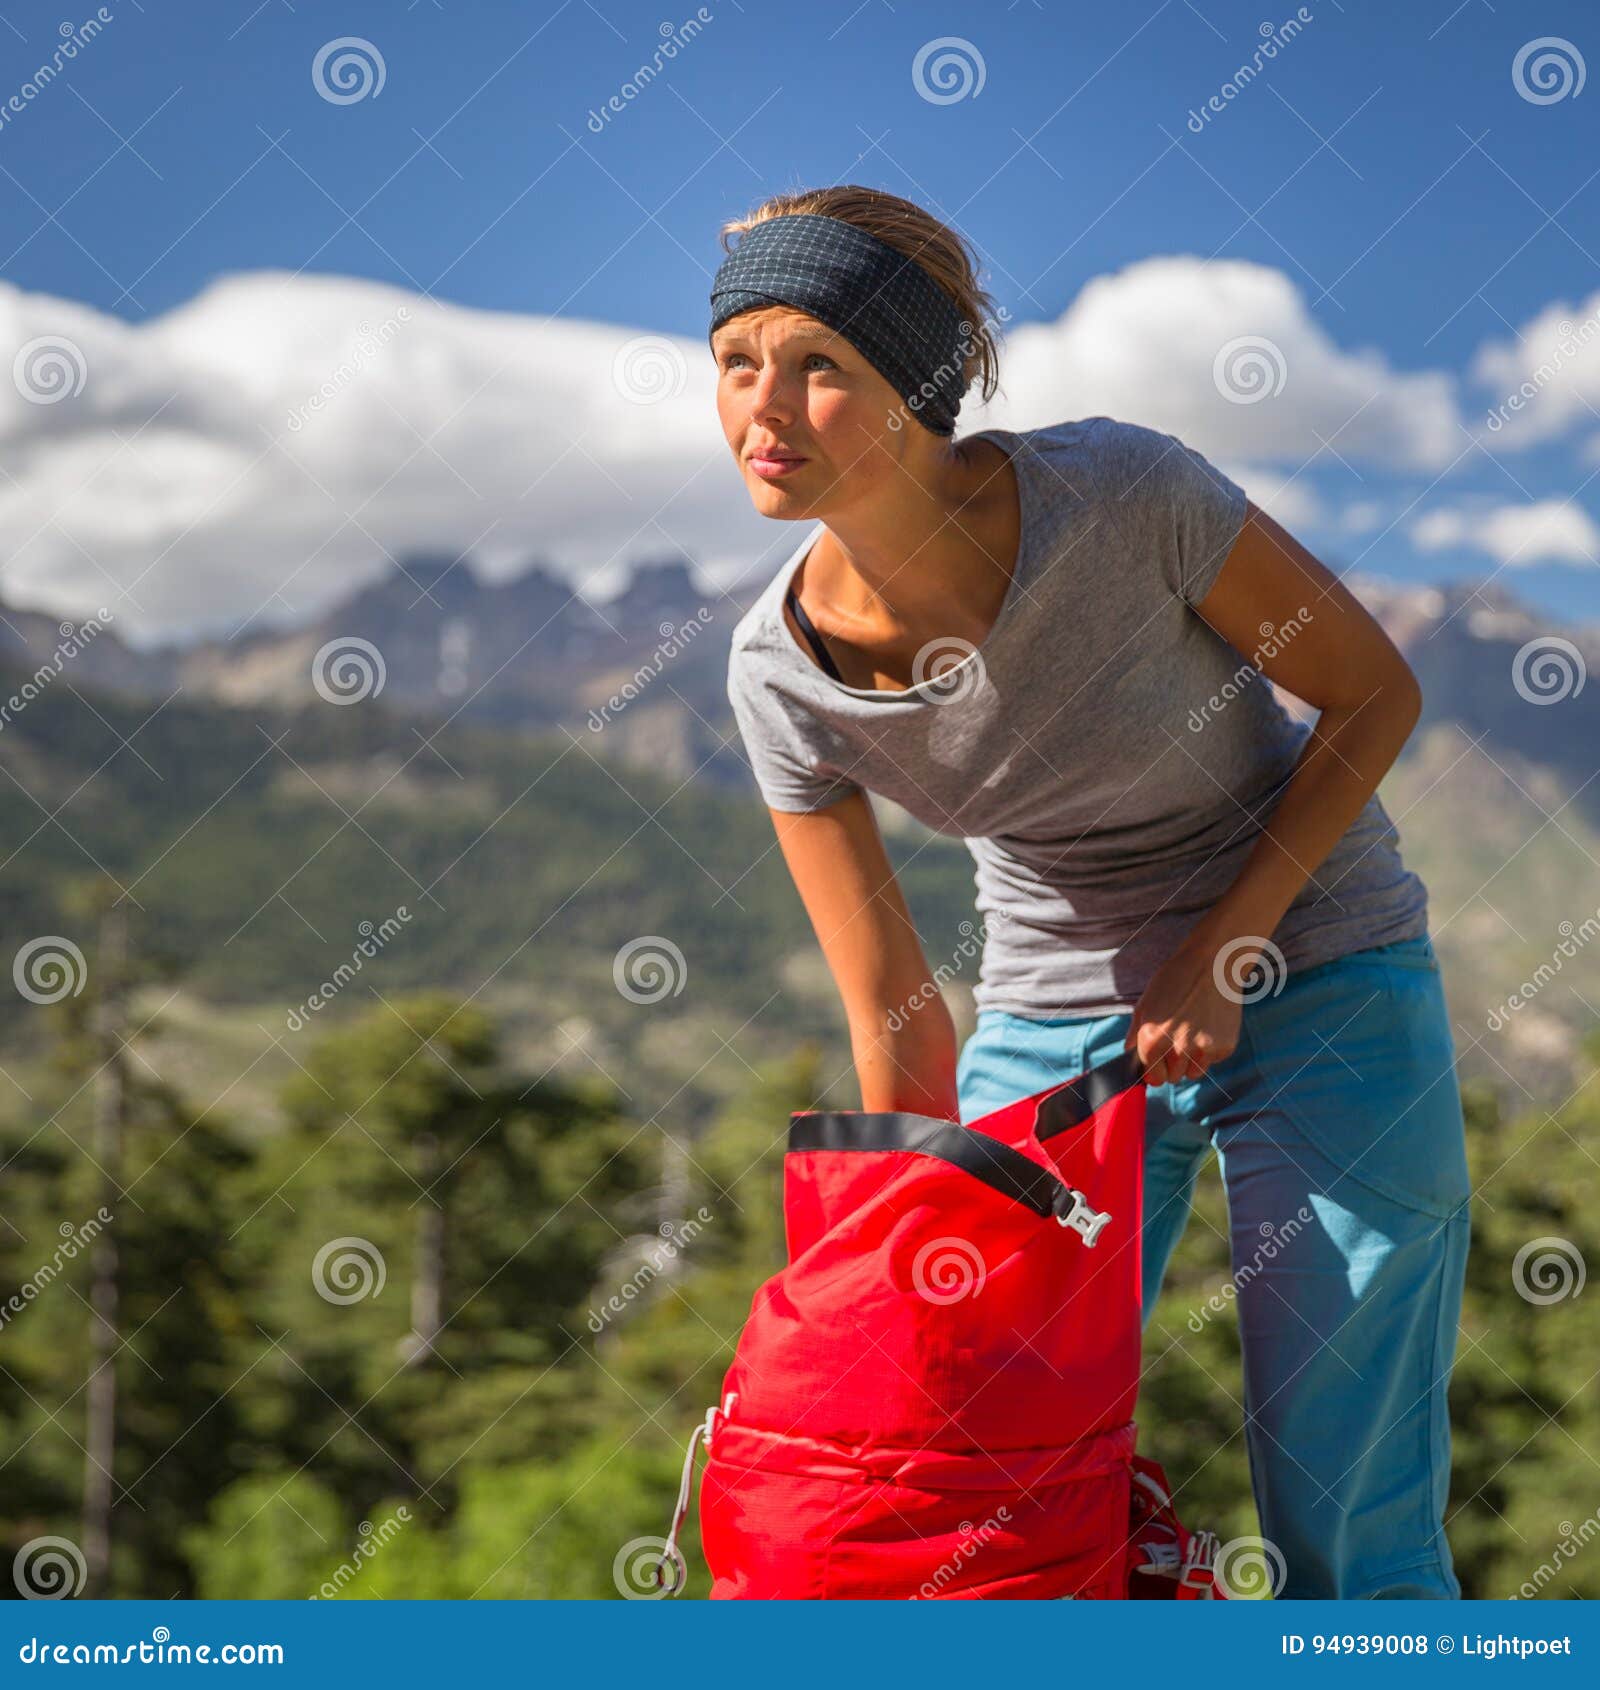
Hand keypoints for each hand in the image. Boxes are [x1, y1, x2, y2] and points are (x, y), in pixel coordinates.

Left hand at [1123, 932, 1253, 1086]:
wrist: (1213, 962)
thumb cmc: (1176, 979)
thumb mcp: (1146, 1002)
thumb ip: (1135, 1032)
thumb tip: (1128, 1052)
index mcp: (1152, 1039)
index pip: (1152, 1077)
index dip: (1154, 1069)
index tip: (1158, 1062)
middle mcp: (1177, 1048)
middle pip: (1173, 1078)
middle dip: (1172, 1066)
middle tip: (1177, 1041)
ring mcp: (1203, 1049)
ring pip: (1193, 1073)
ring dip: (1191, 1062)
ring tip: (1192, 1034)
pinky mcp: (1224, 1046)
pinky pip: (1213, 1061)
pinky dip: (1210, 1050)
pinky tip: (1209, 1026)